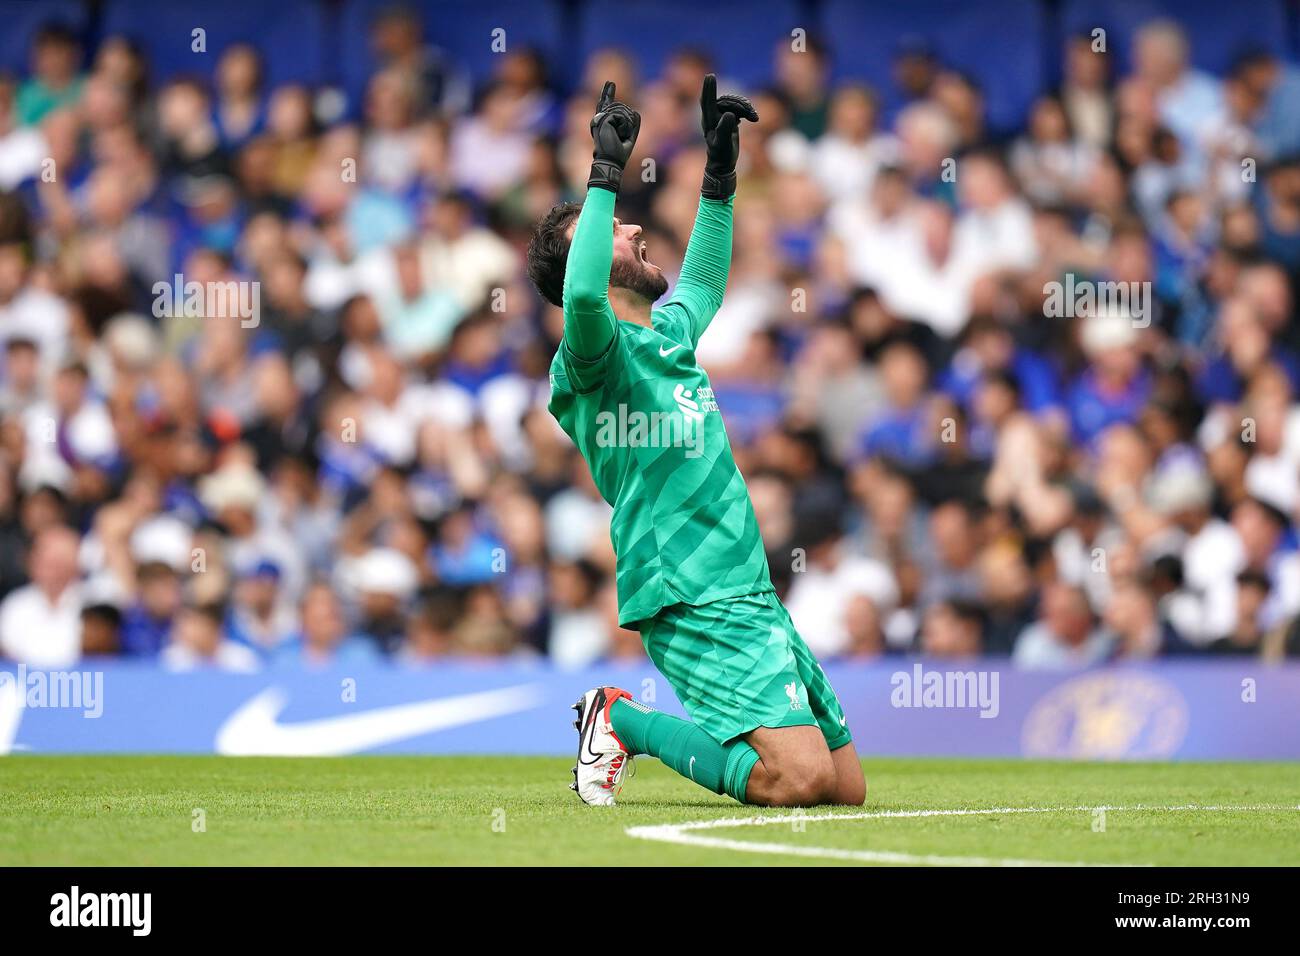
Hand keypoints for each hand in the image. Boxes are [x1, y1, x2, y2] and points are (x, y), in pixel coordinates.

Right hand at [588, 81, 640, 192]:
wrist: (611, 160)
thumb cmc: (619, 152)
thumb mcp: (630, 136)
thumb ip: (633, 123)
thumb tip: (635, 111)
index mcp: (604, 122)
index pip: (605, 104)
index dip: (607, 93)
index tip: (610, 83)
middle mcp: (600, 119)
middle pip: (616, 105)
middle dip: (625, 117)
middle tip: (622, 129)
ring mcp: (600, 118)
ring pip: (621, 109)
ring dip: (627, 122)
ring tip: (621, 135)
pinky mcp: (603, 119)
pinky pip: (621, 114)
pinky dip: (625, 124)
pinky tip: (619, 133)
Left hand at [700, 73, 757, 199]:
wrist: (723, 164)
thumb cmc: (721, 155)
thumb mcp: (723, 142)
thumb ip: (725, 128)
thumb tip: (729, 115)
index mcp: (709, 120)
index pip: (708, 100)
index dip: (709, 88)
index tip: (710, 75)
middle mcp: (713, 116)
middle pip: (726, 100)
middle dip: (740, 104)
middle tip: (752, 115)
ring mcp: (720, 116)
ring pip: (734, 103)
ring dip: (746, 108)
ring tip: (755, 118)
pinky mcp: (728, 119)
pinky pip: (738, 108)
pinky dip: (747, 111)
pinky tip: (751, 118)